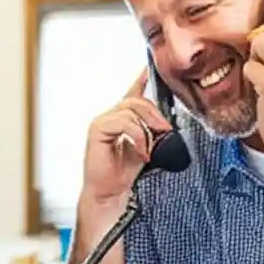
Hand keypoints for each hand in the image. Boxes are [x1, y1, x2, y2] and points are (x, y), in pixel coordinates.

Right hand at [80, 69, 172, 204]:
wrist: (110, 194)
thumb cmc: (124, 174)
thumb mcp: (146, 148)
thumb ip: (152, 132)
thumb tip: (166, 124)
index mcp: (120, 120)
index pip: (132, 95)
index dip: (141, 80)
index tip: (148, 69)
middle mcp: (109, 117)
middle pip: (136, 101)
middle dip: (154, 114)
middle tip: (166, 129)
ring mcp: (101, 122)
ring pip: (131, 109)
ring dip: (147, 128)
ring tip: (150, 147)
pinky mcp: (97, 130)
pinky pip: (124, 122)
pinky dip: (137, 136)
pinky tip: (141, 151)